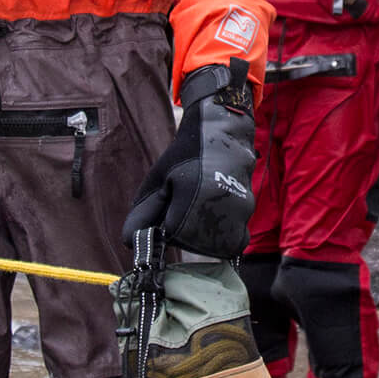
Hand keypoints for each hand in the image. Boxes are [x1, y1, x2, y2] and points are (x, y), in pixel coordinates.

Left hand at [122, 58, 255, 256]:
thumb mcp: (158, 182)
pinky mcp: (249, 213)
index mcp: (195, 198)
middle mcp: (221, 207)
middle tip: (186, 204)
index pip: (173, 234)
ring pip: (215, 244)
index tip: (171, 203)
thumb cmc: (186, 156)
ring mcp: (240, 211)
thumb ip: (143, 214)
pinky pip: (233, 240)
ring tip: (201, 204)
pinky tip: (215, 212)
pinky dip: (222, 234)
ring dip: (204, 233)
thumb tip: (129, 242)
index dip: (167, 222)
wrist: (222, 133)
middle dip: (186, 231)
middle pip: (194, 243)